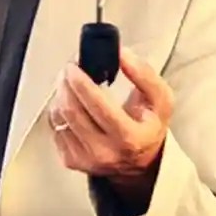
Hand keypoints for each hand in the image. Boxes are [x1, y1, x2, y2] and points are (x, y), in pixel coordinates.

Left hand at [48, 48, 173, 196]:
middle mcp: (105, 152)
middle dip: (66, 83)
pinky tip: (70, 102)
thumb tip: (121, 54)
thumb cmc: (148, 126)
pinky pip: (55, 128)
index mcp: (130, 138)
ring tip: (69, 82)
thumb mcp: (160, 99)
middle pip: (73, 110)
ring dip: (61, 94)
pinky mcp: (71, 160)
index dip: (82, 83)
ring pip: (60, 118)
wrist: (141, 162)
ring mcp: (85, 159)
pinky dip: (59, 110)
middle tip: (69, 68)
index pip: (98, 106)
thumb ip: (144, 73)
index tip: (75, 65)